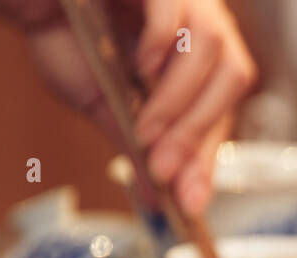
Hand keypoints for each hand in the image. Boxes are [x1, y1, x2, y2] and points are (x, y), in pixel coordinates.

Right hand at [5, 0, 255, 215]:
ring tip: (145, 125)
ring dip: (179, 99)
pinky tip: (138, 66)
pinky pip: (175, 7)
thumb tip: (156, 195)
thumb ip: (134, 142)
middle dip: (197, 132)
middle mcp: (201, 23)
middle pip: (233, 78)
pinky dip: (160, 44)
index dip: (208, 156)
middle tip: (162, 166)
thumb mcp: (103, 103)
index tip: (188, 199)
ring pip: (213, 46)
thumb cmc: (63, 38)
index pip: (222, 110)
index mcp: (197, 58)